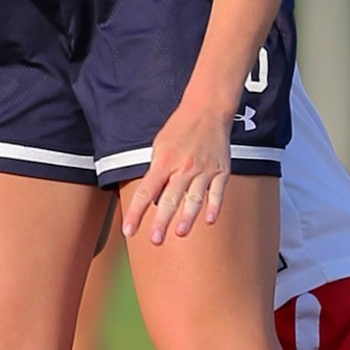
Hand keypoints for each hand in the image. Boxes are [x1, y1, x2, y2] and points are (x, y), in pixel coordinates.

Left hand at [121, 98, 231, 245]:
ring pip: (194, 197)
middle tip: (155, 239)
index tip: (128, 230)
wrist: (207, 110)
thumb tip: (152, 199)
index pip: (146, 192)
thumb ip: (155, 172)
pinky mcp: (221, 170)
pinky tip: (209, 220)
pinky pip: (217, 192)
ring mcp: (204, 169)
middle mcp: (184, 167)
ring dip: (187, 217)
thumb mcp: (159, 146)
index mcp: (164, 161)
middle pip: (170, 198)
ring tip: (179, 233)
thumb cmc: (180, 128)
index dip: (136, 213)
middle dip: (161, 221)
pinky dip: (214, 206)